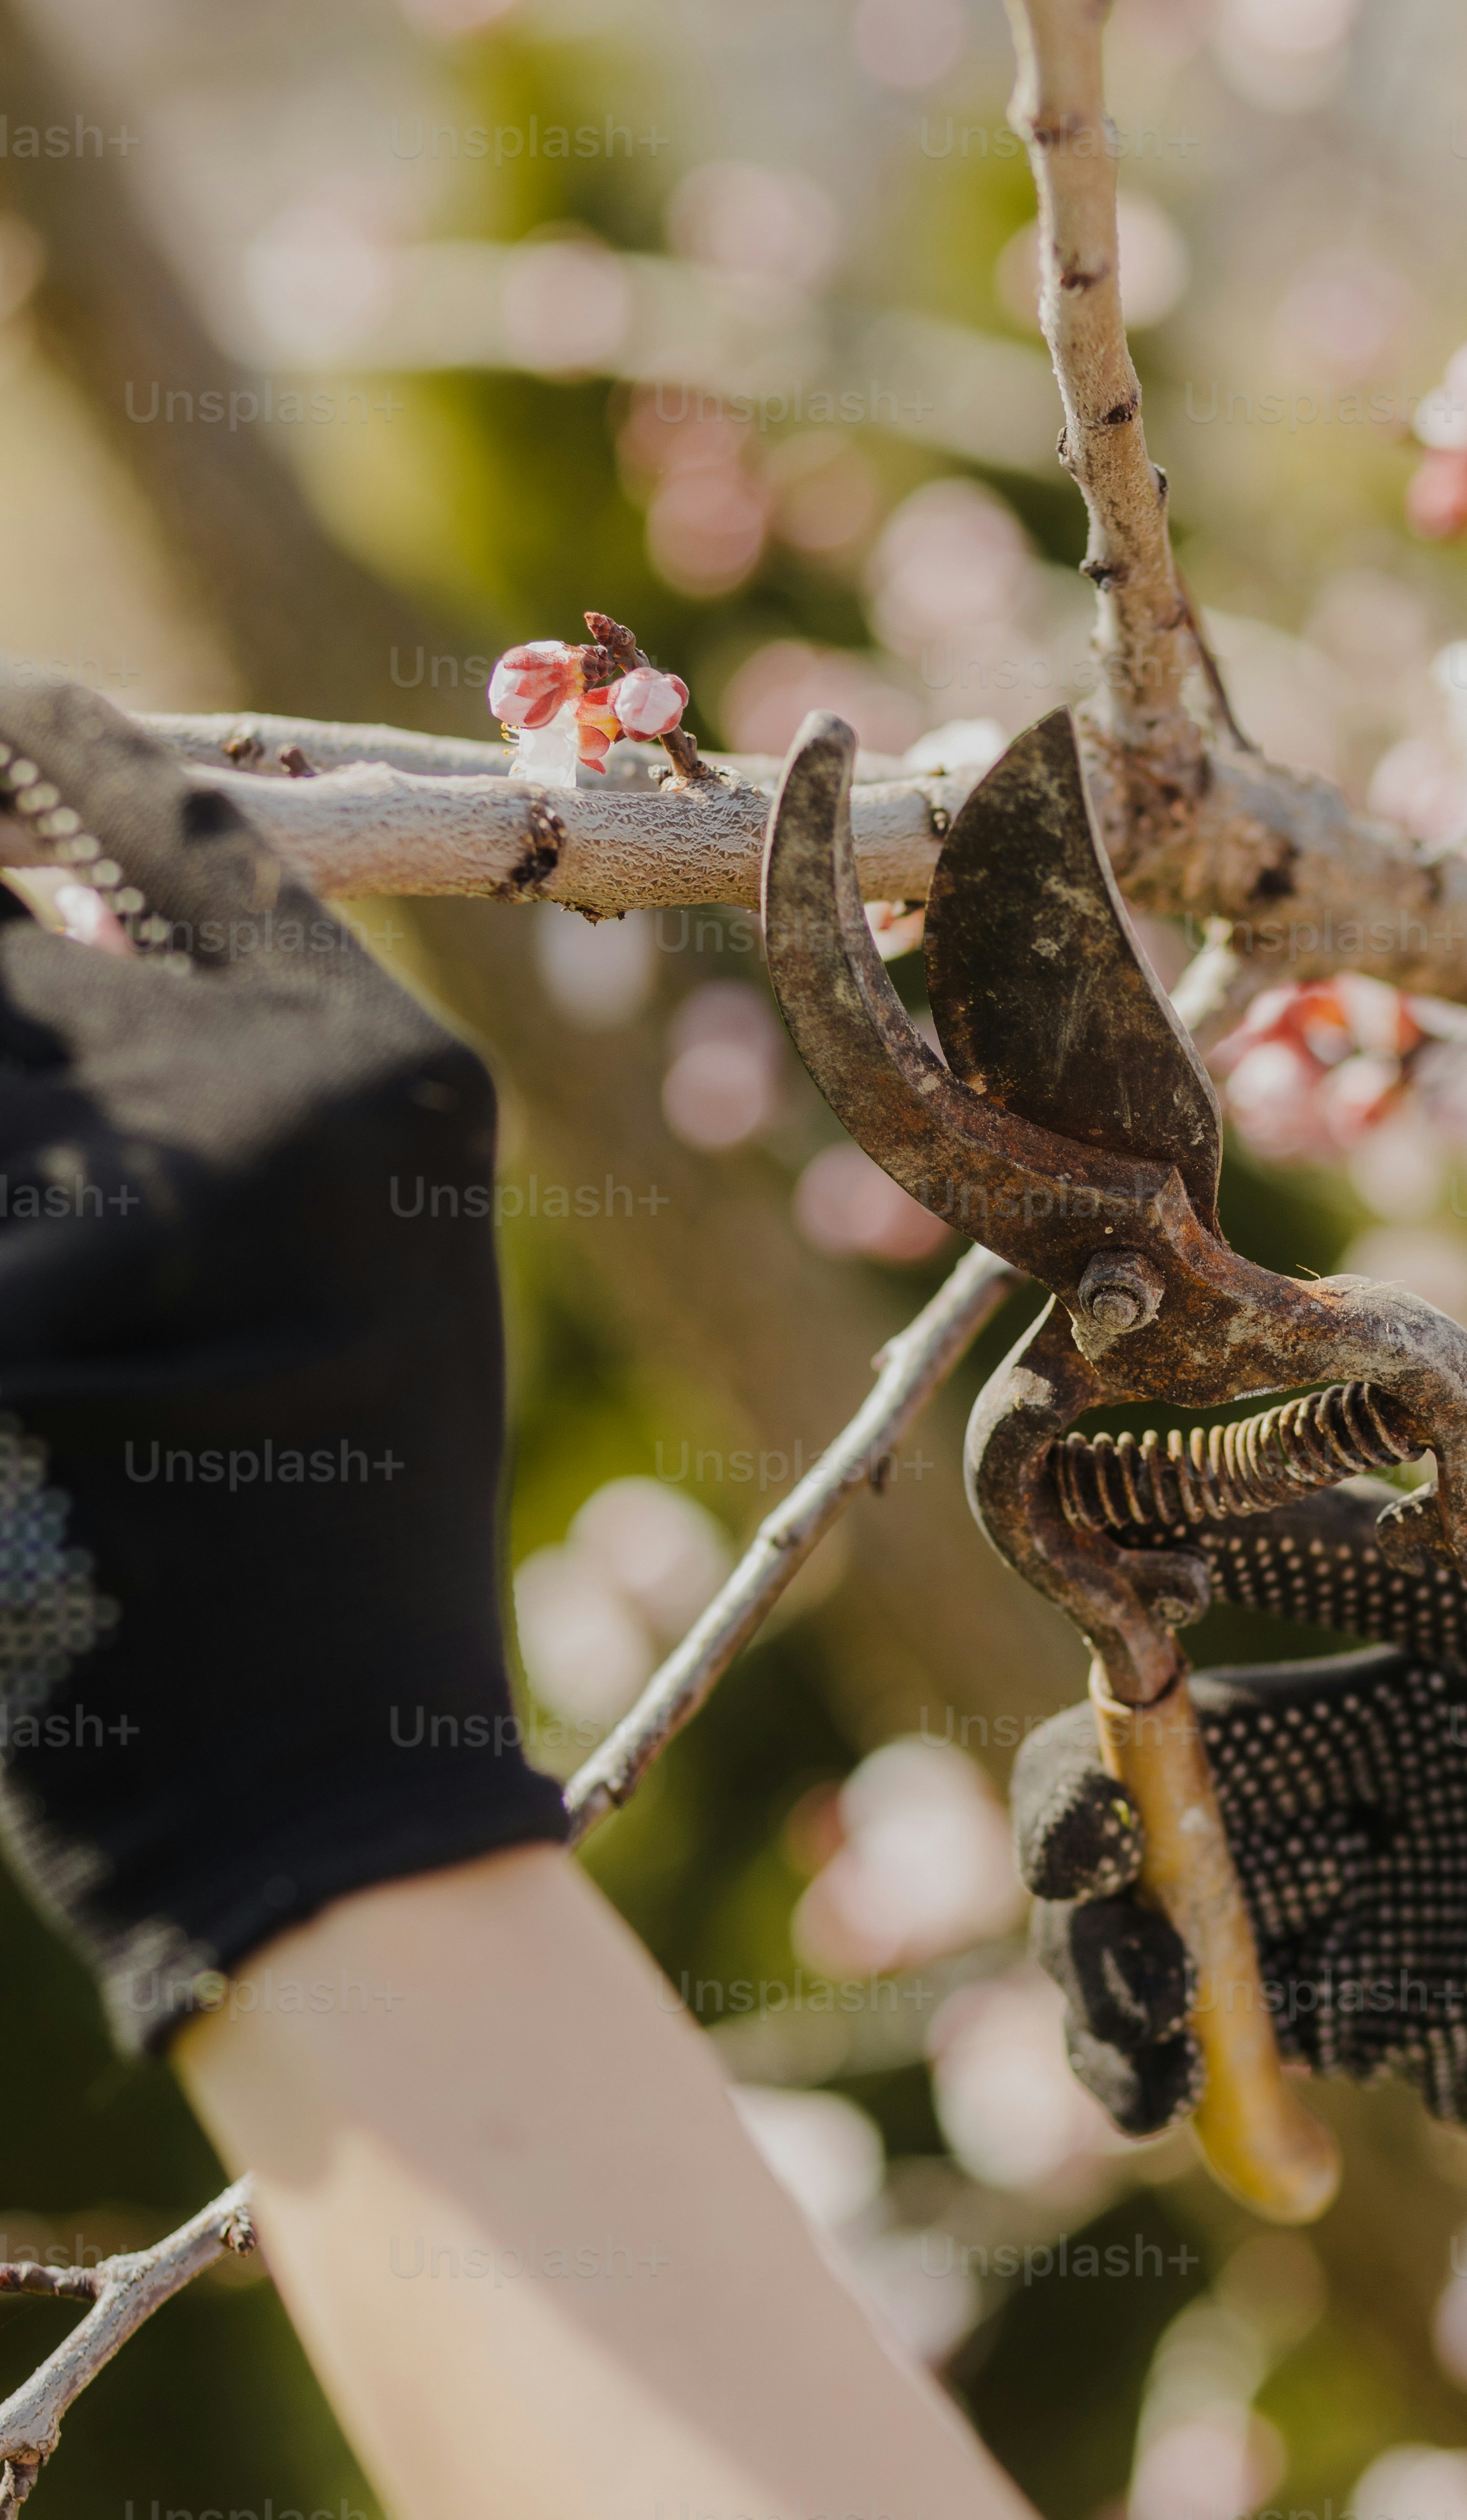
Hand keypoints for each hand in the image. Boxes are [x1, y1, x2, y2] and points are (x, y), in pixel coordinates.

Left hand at [0, 676, 565, 2049]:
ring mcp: (63, 1225)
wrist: (306, 1768)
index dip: (32, 751)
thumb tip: (52, 899)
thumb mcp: (375, 1252)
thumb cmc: (355, 1509)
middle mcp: (221, 1116)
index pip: (154, 813)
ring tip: (40, 1206)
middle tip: (0, 986)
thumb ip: (246, 1060)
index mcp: (370, 1081)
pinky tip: (26, 1309)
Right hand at [1011, 1485, 1466, 2350]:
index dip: (1188, 1564)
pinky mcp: (1371, 1997)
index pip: (1323, 1559)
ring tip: (1145, 2046)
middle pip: (1199, 1736)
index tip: (1129, 1644)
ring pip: (1178, 1874)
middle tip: (1100, 1890)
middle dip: (1110, 1801)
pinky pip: (1220, 2008)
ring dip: (1112, 1939)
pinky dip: (1157, 2049)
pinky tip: (1159, 2108)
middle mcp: (1422, 1727)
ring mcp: (1384, 1867)